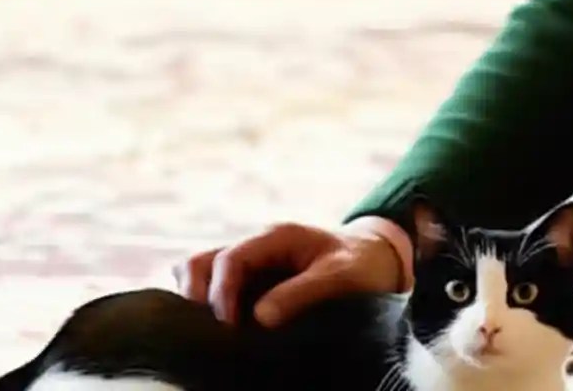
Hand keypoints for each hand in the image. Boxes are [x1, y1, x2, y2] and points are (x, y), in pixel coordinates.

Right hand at [174, 219, 403, 327]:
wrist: (377, 260)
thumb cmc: (361, 265)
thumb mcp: (341, 276)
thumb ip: (303, 292)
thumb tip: (260, 317)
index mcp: (276, 237)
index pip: (230, 259)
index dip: (220, 293)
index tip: (227, 327)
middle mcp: (256, 246)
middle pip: (202, 262)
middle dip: (196, 295)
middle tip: (209, 333)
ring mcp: (251, 264)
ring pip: (201, 273)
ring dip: (199, 300)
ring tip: (208, 334)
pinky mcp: (251, 282)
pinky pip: (216, 289)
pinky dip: (209, 306)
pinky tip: (218, 333)